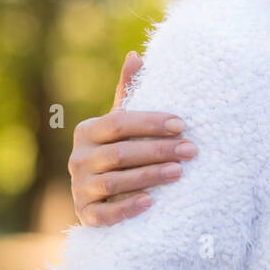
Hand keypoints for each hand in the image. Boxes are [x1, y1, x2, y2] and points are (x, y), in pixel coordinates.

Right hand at [68, 51, 195, 226]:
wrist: (101, 193)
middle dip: (158, 151)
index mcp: (88, 131)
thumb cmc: (119, 149)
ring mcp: (79, 187)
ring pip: (114, 181)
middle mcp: (78, 158)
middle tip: (191, 150)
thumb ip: (128, 92)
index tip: (183, 124)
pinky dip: (126, 208)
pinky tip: (151, 202)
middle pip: (120, 153)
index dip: (151, 123)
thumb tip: (136, 55)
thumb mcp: (121, 122)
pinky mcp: (85, 214)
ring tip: (180, 172)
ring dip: (149, 176)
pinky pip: (104, 214)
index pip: (119, 123)